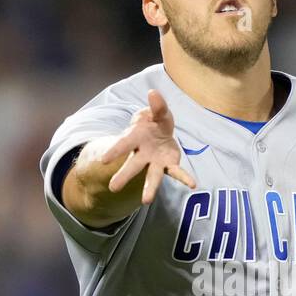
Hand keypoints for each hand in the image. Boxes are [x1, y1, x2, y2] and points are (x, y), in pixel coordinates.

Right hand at [100, 89, 196, 204]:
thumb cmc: (153, 123)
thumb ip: (157, 106)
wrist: (160, 133)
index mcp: (134, 138)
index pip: (123, 144)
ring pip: (150, 176)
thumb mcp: (156, 112)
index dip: (114, 151)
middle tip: (113, 188)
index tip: (103, 160)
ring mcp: (155, 162)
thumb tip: (153, 93)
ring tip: (146, 201)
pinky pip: (177, 173)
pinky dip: (185, 178)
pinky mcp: (168, 165)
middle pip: (132, 165)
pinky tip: (193, 184)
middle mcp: (142, 154)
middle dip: (124, 176)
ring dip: (149, 188)